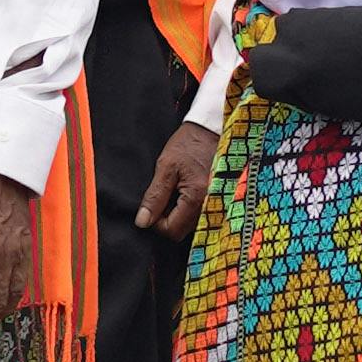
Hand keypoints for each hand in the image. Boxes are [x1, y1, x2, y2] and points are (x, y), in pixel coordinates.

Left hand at [137, 122, 219, 240]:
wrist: (211, 130)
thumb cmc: (189, 144)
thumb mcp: (166, 167)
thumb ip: (154, 197)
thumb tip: (142, 222)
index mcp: (196, 197)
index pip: (172, 230)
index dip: (156, 222)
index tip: (153, 205)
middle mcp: (211, 205)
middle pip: (182, 231)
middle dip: (168, 219)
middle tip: (164, 196)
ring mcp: (218, 203)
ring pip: (191, 225)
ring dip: (178, 213)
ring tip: (176, 190)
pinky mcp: (220, 200)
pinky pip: (200, 215)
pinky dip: (189, 208)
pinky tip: (186, 191)